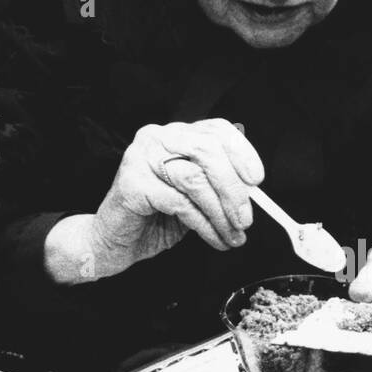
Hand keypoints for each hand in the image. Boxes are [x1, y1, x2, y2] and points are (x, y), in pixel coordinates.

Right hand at [46, 119, 263, 281]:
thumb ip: (219, 186)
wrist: (114, 241)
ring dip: (221, 213)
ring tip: (232, 235)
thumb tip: (253, 192)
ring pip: (195, 179)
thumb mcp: (197, 198)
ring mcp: (141, 158)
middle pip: (207, 151)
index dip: (242, 153)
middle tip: (246, 219)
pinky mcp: (133, 183)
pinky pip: (180, 203)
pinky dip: (204, 225)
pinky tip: (213, 238)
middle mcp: (157, 138)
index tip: (257, 180)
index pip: (215, 130)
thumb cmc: (156, 217)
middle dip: (233, 189)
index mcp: (175, 135)